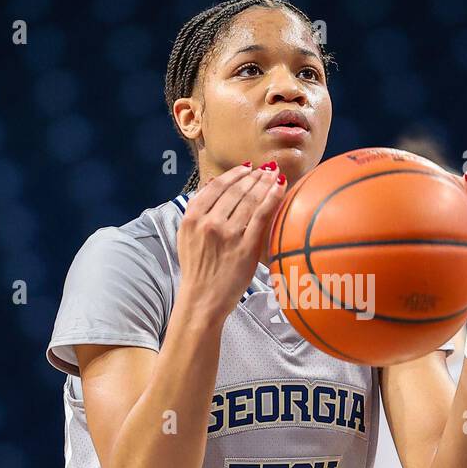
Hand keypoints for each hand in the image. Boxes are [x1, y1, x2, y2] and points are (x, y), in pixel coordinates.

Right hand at [176, 163, 285, 320]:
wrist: (201, 299)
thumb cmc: (197, 270)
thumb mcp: (187, 236)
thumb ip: (197, 211)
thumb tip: (212, 184)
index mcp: (192, 217)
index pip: (216, 186)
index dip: (234, 174)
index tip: (247, 168)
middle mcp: (208, 222)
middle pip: (235, 190)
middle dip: (253, 176)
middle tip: (266, 169)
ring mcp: (227, 234)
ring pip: (249, 200)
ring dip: (264, 183)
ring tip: (274, 175)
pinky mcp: (245, 247)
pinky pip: (261, 215)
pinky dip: (272, 197)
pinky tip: (280, 187)